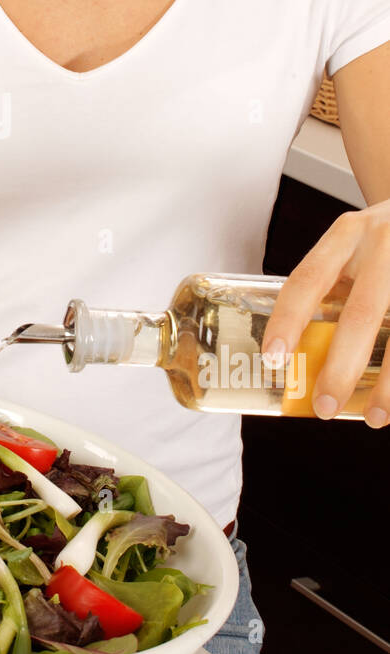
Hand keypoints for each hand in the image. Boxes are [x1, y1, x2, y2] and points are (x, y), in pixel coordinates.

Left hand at [260, 202, 389, 426]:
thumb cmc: (384, 240)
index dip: (287, 321)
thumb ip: (333, 282)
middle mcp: (383, 245)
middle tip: (324, 406)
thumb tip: (298, 354)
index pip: (307, 280)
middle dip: (341, 367)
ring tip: (374, 418)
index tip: (274, 359)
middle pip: (360, 314)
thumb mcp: (354, 243)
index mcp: (348, 235)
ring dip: (389, 384)